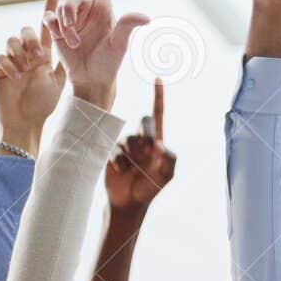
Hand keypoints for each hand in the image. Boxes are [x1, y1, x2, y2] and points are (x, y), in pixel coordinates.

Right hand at [0, 0, 66, 155]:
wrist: (25, 122)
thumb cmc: (43, 104)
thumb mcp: (60, 80)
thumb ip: (68, 61)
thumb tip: (88, 46)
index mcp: (44, 53)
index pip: (47, 27)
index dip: (49, 10)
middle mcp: (27, 53)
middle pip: (28, 30)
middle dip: (33, 40)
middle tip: (40, 56)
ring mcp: (11, 59)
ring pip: (12, 40)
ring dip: (21, 53)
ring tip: (28, 69)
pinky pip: (0, 57)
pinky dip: (10, 66)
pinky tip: (17, 77)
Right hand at [44, 0, 147, 109]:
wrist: (91, 78)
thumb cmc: (110, 61)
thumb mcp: (120, 44)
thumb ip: (129, 26)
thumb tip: (146, 18)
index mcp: (105, 8)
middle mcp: (88, 9)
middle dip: (72, 13)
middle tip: (76, 37)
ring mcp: (72, 18)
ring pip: (62, 7)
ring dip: (65, 25)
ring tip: (74, 43)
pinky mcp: (57, 27)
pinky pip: (49, 17)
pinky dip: (54, 27)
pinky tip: (61, 39)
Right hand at [104, 79, 176, 210]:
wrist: (128, 203)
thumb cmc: (150, 189)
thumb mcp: (166, 176)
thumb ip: (169, 159)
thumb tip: (159, 143)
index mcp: (156, 142)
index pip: (157, 115)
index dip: (158, 96)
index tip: (158, 78)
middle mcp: (141, 140)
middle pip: (143, 122)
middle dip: (146, 134)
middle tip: (147, 152)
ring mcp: (126, 145)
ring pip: (128, 137)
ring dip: (131, 155)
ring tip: (131, 170)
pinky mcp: (111, 152)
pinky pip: (114, 149)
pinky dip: (118, 161)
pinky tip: (120, 171)